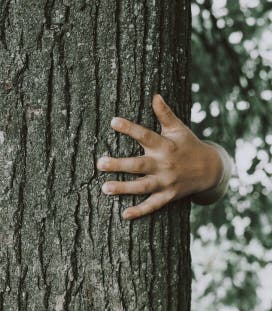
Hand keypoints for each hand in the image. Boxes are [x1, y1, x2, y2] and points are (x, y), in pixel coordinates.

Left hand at [97, 94, 223, 219]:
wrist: (211, 170)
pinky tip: (124, 215)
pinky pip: (152, 205)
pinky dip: (140, 211)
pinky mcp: (168, 196)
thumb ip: (165, 114)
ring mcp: (166, 182)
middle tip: (99, 163)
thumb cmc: (188, 145)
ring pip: (142, 186)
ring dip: (123, 188)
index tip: (112, 121)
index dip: (129, 128)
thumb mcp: (178, 129)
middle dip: (119, 165)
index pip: (145, 135)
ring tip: (104, 188)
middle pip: (139, 165)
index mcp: (165, 146)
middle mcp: (164, 165)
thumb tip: (155, 95)